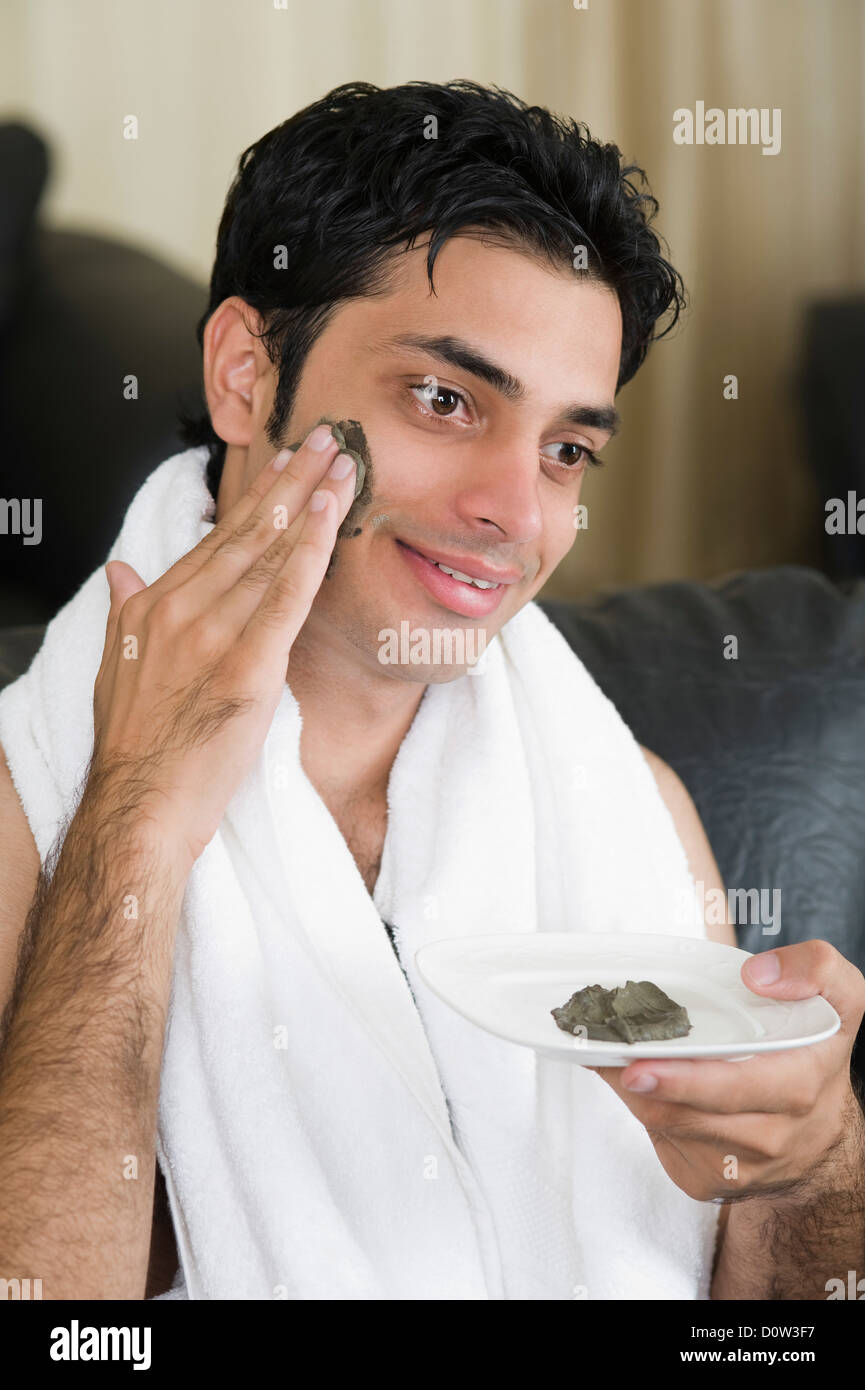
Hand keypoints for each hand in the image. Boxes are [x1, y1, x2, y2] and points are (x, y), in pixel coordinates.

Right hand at [88, 424, 356, 867]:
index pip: (218, 537)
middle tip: (327, 438)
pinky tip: (328, 513)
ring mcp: (215, 633)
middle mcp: (184, 607)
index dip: (259, 496)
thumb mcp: (117, 665)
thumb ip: (126, 610)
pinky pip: (286, 594)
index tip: (287, 464)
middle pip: (248, 530)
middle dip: (292, 479)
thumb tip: (121, 570)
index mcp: (157, 604)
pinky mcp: (247, 665)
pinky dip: (308, 548)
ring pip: (270, 551)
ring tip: (343, 461)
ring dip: (310, 500)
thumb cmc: (138, 745)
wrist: (141, 803)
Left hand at [590, 941, 864, 1201]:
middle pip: (688, 1114)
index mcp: (798, 1083)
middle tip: (609, 1058)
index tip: (642, 1065)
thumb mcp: (838, 1000)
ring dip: (633, 1092)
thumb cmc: (815, 1054)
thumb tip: (758, 975)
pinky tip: (639, 1082)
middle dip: (643, 1086)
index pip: (736, 1086)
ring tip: (613, 1054)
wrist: (820, 1135)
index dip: (684, 1079)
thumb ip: (814, 968)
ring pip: (667, 1128)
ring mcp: (738, 1166)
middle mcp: (772, 1133)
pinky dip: (642, 1109)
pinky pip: (662, 1144)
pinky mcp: (709, 1182)